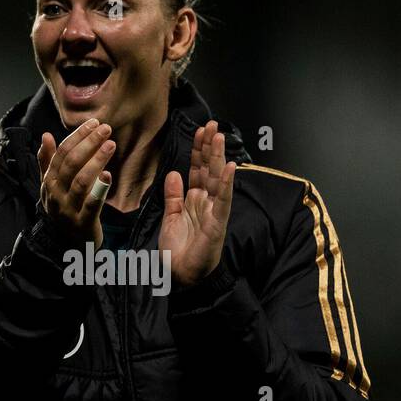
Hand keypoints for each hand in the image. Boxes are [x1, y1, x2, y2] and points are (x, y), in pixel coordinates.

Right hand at [36, 118, 114, 249]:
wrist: (65, 244)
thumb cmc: (63, 207)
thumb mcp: (51, 185)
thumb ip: (48, 161)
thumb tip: (46, 136)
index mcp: (49, 181)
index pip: (61, 153)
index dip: (77, 136)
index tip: (94, 123)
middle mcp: (55, 194)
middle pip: (71, 163)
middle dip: (89, 143)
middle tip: (106, 129)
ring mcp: (68, 209)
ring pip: (81, 180)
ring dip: (96, 160)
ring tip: (111, 145)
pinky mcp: (82, 222)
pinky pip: (92, 203)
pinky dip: (100, 188)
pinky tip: (108, 175)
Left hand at [160, 119, 235, 286]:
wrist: (181, 276)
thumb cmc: (178, 251)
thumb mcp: (170, 218)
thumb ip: (173, 196)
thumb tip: (174, 173)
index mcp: (195, 200)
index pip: (197, 170)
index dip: (198, 151)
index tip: (199, 131)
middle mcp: (206, 202)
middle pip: (208, 169)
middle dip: (209, 147)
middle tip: (211, 125)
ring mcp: (214, 211)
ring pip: (217, 179)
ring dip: (218, 157)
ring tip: (219, 137)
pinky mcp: (217, 223)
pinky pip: (223, 200)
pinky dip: (225, 184)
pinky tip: (229, 167)